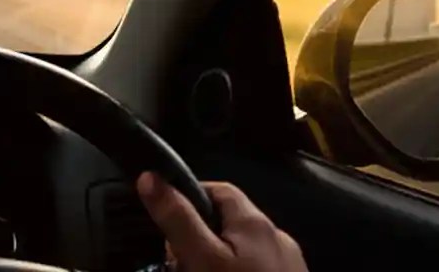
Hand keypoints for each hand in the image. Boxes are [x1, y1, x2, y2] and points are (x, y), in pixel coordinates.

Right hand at [136, 172, 305, 271]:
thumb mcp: (202, 259)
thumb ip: (178, 219)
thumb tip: (150, 176)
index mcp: (254, 222)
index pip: (217, 189)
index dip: (187, 200)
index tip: (164, 226)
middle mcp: (276, 238)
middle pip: (227, 225)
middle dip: (198, 240)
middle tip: (178, 267)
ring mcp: (287, 267)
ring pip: (240, 254)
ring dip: (214, 263)